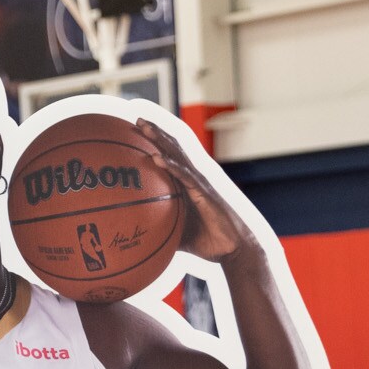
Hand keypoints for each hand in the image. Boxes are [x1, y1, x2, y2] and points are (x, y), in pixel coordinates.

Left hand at [133, 118, 253, 265]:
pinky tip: (156, 159)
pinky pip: (185, 177)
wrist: (232, 250)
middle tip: (136, 119)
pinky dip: (170, 167)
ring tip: (144, 127)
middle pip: (172, 149)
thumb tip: (135, 240)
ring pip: (177, 155)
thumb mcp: (175, 236)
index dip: (154, 143)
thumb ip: (158, 232)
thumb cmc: (207, 243)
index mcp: (186, 185)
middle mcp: (193, 178)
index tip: (135, 131)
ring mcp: (200, 183)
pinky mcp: (205, 193)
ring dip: (160, 140)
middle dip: (155, 132)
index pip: (168, 158)